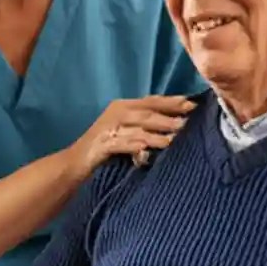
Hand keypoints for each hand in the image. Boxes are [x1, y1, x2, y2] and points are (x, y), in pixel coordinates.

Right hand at [63, 95, 196, 178]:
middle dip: (169, 115)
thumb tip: (177, 124)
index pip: (151, 101)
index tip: (192, 103)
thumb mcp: (127, 133)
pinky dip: (136, 146)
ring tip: (175, 137)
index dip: (171, 101)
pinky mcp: (102, 144)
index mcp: (123, 106)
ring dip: (157, 132)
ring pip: (138, 127)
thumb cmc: (105, 149)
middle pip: (147, 112)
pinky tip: (147, 151)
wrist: (74, 164)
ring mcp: (109, 128)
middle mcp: (116, 112)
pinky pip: (123, 144)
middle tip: (188, 120)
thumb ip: (145, 126)